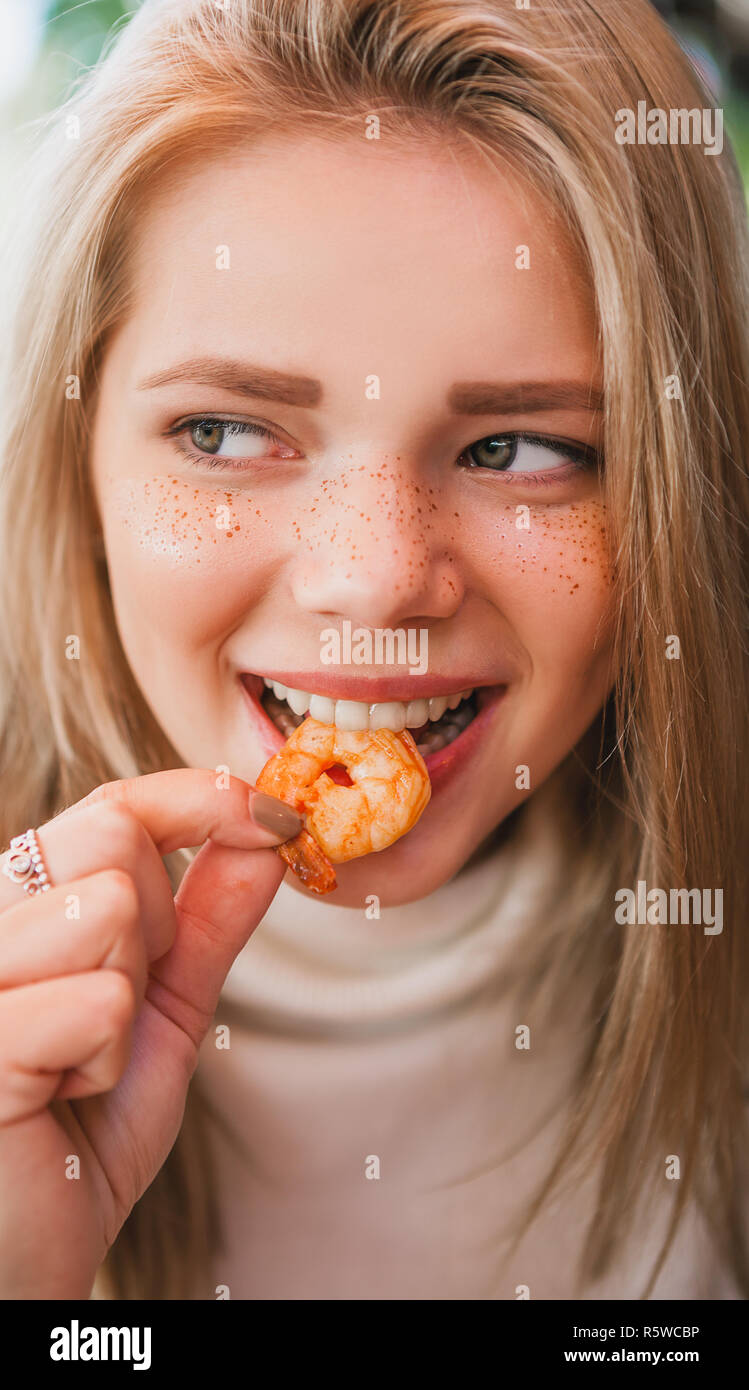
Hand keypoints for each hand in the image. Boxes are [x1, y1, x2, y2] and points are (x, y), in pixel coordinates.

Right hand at [0, 769, 298, 1298]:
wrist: (26, 1250)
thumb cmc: (82, 1132)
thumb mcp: (163, 1013)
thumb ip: (205, 922)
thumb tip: (265, 838)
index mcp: (22, 904)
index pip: (112, 806)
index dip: (202, 798)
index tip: (277, 818)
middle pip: (113, 835)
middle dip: (156, 924)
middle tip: (123, 1007)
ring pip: (108, 909)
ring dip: (128, 1005)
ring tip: (78, 1063)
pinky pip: (95, 1001)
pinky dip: (104, 1059)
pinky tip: (55, 1096)